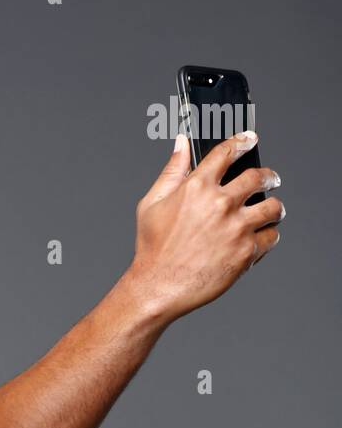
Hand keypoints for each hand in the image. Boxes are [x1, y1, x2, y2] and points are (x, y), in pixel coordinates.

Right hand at [128, 131, 283, 324]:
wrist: (158, 288)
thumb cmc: (153, 250)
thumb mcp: (152, 204)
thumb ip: (172, 170)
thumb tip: (182, 143)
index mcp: (197, 187)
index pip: (227, 151)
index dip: (242, 141)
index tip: (251, 139)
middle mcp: (220, 204)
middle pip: (258, 176)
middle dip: (269, 176)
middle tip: (272, 179)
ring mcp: (236, 228)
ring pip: (272, 207)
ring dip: (275, 206)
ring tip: (274, 211)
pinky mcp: (246, 252)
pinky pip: (271, 237)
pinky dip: (269, 236)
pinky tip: (263, 237)